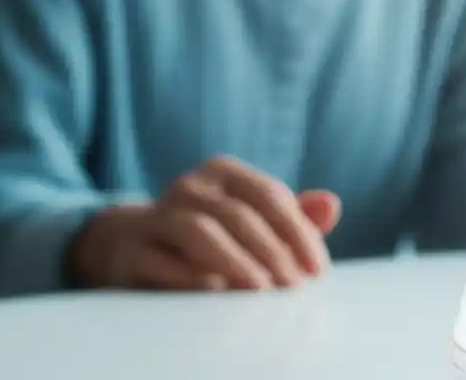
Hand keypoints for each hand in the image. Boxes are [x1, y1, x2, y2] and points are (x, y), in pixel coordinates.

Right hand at [70, 156, 340, 290]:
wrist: (134, 244)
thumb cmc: (212, 232)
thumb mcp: (254, 218)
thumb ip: (295, 215)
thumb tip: (331, 206)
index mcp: (224, 172)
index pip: (270, 196)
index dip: (298, 233)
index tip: (317, 270)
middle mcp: (190, 187)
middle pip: (239, 215)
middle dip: (273, 252)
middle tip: (294, 286)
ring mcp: (157, 215)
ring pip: (200, 232)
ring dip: (236, 261)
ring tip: (262, 289)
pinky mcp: (134, 249)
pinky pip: (162, 261)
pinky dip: (192, 277)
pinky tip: (217, 292)